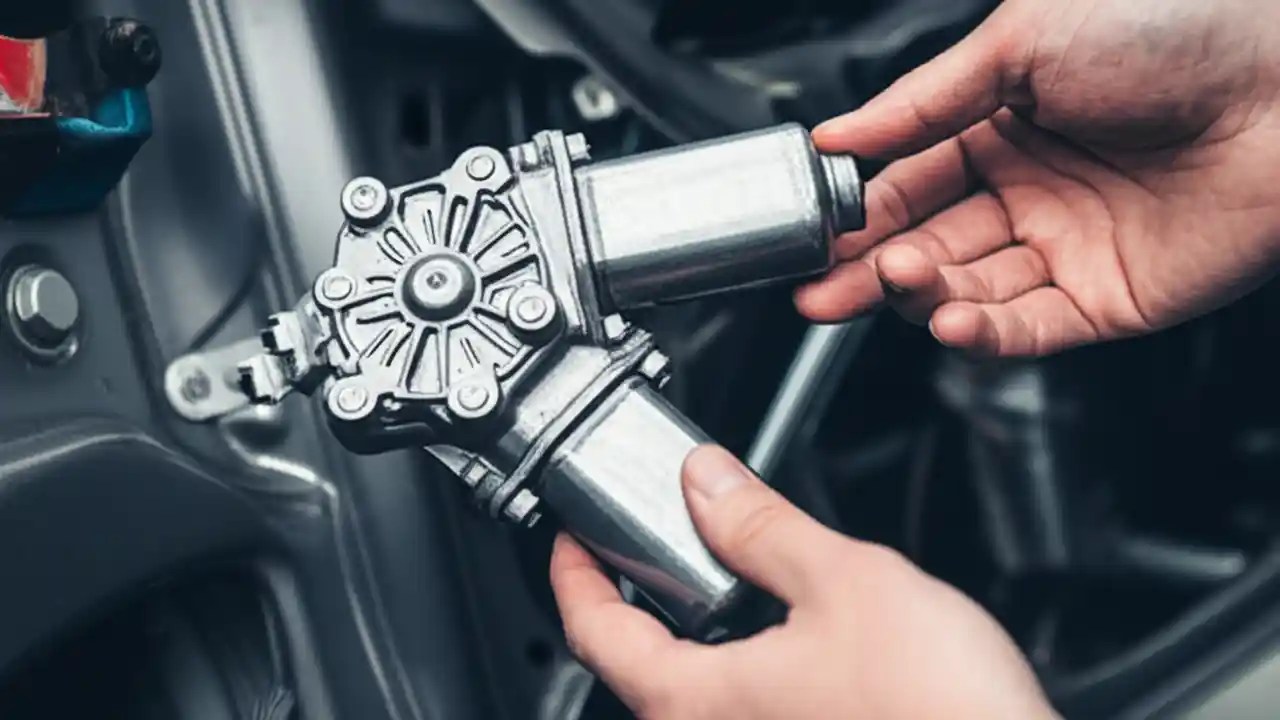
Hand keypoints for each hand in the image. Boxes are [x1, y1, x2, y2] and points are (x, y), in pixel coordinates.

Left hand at [549, 446, 1057, 719]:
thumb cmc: (939, 713)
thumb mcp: (843, 582)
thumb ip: (763, 527)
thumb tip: (706, 482)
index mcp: (696, 700)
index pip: (592, 631)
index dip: (572, 572)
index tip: (571, 535)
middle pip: (637, 660)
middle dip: (636, 590)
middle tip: (650, 534)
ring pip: (693, 683)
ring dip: (695, 622)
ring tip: (727, 566)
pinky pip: (742, 703)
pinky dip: (742, 654)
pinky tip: (791, 625)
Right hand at [797, 0, 1279, 355]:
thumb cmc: (1175, 27)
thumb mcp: (1021, 43)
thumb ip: (922, 102)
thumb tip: (837, 135)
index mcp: (1001, 127)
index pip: (907, 183)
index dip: (858, 212)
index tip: (815, 233)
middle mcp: (1030, 191)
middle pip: (927, 247)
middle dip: (868, 271)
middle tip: (820, 290)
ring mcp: (1067, 247)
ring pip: (968, 292)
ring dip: (920, 296)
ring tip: (892, 281)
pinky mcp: (1108, 298)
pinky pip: (1029, 328)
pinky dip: (982, 332)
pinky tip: (947, 319)